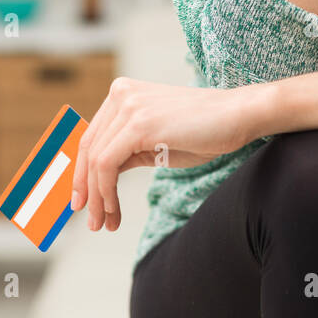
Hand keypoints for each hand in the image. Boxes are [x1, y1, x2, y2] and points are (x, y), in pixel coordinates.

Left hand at [69, 76, 263, 231]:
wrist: (237, 116)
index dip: (81, 173)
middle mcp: (120, 94)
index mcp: (122, 92)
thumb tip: (97, 179)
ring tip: (105, 224)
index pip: (90, 137)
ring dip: (98, 199)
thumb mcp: (153, 142)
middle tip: (92, 221)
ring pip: (96, 162)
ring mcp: (128, 106)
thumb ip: (125, 151)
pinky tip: (114, 212)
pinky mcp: (138, 124)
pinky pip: (107, 166)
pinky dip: (107, 194)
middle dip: (87, 190)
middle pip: (88, 150)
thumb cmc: (202, 131)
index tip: (84, 202)